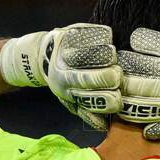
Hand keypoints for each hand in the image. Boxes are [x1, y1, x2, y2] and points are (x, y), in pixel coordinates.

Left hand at [0, 24, 121, 130]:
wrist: (41, 55)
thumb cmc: (64, 81)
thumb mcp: (71, 100)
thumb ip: (88, 112)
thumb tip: (106, 125)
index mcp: (67, 90)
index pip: (87, 98)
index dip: (105, 100)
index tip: (118, 100)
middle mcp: (64, 72)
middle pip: (85, 77)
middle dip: (105, 77)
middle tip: (118, 76)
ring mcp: (65, 52)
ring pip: (84, 54)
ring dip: (102, 55)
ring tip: (114, 56)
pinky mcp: (68, 34)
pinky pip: (85, 35)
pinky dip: (99, 36)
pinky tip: (109, 38)